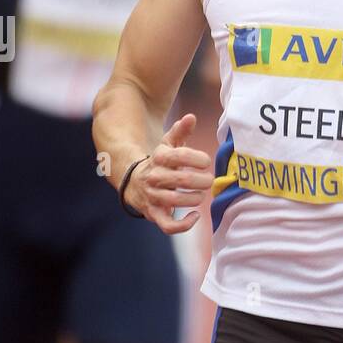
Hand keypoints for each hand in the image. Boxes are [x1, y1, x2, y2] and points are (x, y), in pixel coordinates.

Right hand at [124, 113, 212, 234]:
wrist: (134, 183)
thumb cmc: (159, 163)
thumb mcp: (167, 145)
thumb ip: (180, 131)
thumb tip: (191, 117)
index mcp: (158, 158)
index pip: (179, 155)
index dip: (198, 158)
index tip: (205, 161)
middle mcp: (154, 177)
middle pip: (183, 179)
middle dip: (202, 181)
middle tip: (209, 180)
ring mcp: (153, 197)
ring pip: (177, 200)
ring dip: (195, 198)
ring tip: (201, 194)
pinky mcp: (154, 214)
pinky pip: (168, 225)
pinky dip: (184, 224)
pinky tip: (195, 216)